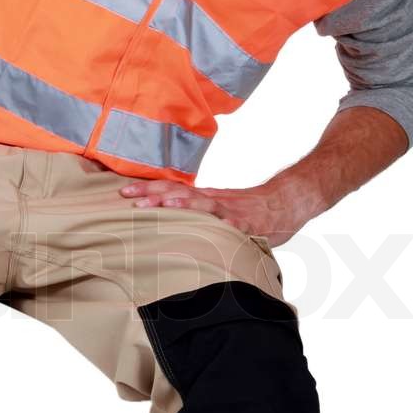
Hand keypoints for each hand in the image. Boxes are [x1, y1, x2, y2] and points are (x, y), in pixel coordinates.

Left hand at [119, 178, 308, 245]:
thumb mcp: (223, 210)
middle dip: (151, 193)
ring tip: (155, 204)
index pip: (172, 189)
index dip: (148, 189)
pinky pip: (226, 220)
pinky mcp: (244, 222)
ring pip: (198, 203)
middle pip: (178, 192)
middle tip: (125, 195)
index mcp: (205, 198)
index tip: (123, 191)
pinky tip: (200, 220)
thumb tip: (173, 223)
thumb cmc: (255, 209)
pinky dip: (211, 219)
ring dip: (175, 203)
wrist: (289, 200)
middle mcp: (212, 200)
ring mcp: (228, 210)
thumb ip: (200, 216)